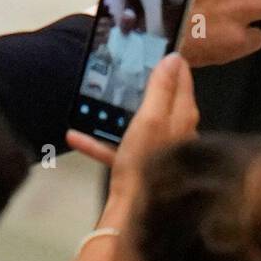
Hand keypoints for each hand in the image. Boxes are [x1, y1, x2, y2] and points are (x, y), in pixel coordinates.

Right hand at [67, 53, 199, 222]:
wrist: (138, 210)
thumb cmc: (148, 161)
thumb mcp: (152, 118)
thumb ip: (162, 88)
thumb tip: (174, 59)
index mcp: (183, 116)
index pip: (183, 81)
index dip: (174, 63)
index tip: (163, 49)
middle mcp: (177, 131)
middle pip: (162, 101)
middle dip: (144, 86)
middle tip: (128, 70)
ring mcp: (160, 149)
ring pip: (138, 123)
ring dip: (115, 113)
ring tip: (96, 103)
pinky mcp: (143, 166)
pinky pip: (121, 147)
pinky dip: (101, 141)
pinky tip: (77, 137)